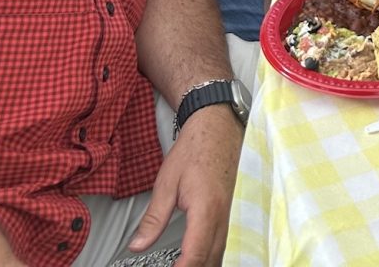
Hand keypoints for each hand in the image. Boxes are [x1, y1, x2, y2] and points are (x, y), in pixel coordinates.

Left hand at [127, 107, 241, 266]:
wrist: (218, 124)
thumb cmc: (195, 148)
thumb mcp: (166, 182)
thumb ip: (153, 218)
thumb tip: (137, 245)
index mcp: (207, 208)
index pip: (195, 254)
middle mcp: (227, 212)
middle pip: (213, 258)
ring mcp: (237, 210)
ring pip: (225, 250)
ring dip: (208, 262)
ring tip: (190, 263)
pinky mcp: (240, 206)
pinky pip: (233, 237)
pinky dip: (218, 250)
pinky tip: (208, 253)